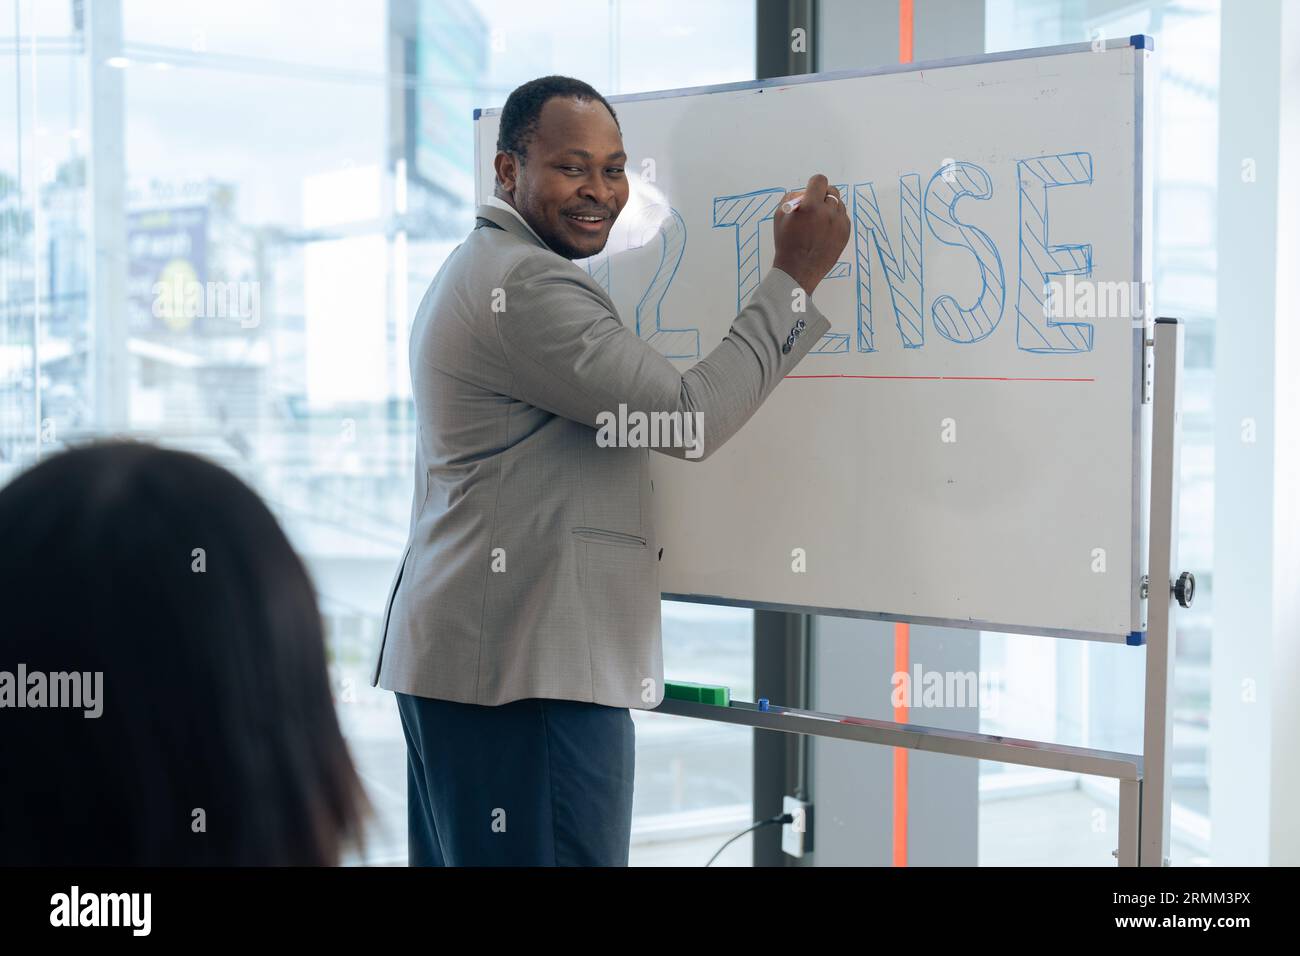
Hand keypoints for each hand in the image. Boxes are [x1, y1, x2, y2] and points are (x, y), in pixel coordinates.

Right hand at [772, 174, 850, 295]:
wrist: (798, 270)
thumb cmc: (786, 243)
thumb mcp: (780, 217)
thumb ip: (791, 198)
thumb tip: (804, 193)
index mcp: (810, 206)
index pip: (820, 181)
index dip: (813, 184)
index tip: (810, 191)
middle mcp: (828, 212)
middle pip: (832, 190)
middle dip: (822, 194)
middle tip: (815, 205)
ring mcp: (839, 223)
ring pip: (838, 204)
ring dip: (829, 207)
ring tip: (818, 221)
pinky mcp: (846, 233)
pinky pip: (843, 217)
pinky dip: (835, 219)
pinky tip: (824, 231)